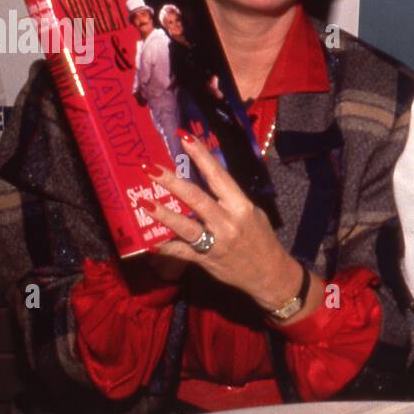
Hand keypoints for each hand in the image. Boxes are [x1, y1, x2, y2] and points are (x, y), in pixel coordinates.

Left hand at [139, 132, 302, 310]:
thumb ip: (229, 199)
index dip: (201, 156)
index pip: (218, 176)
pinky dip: (166, 247)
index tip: (185, 138)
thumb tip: (207, 179)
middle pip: (196, 198)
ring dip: (163, 214)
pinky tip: (149, 242)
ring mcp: (216, 242)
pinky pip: (182, 252)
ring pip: (186, 226)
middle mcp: (228, 222)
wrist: (270, 275)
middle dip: (172, 182)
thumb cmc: (261, 239)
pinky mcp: (206, 260)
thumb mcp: (252, 214)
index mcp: (241, 206)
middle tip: (150, 167)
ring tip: (143, 202)